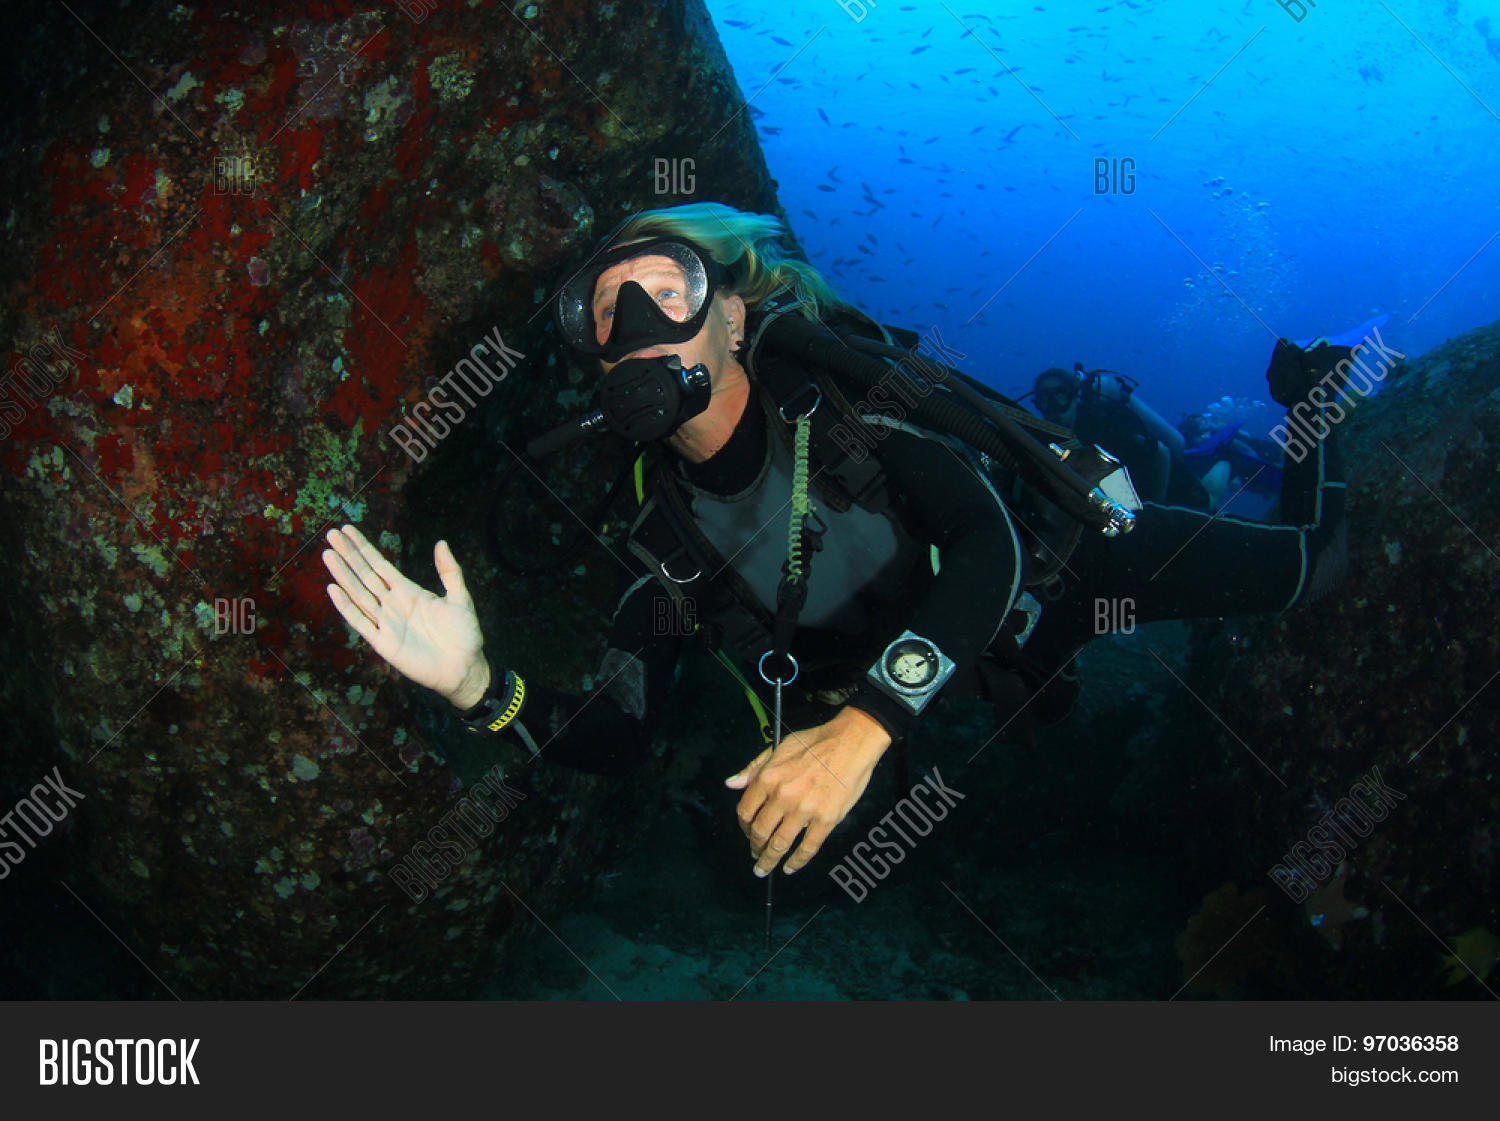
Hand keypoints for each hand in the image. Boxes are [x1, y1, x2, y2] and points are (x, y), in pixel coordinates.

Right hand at [321, 524, 489, 706]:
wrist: (465, 667)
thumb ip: (449, 571)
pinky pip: (360, 622)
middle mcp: (393, 605)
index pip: (380, 565)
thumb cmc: (464, 634)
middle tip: (331, 534)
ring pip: (358, 594)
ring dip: (343, 575)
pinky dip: (346, 607)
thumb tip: (441, 542)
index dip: (363, 548)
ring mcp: (386, 623)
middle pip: (365, 575)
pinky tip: (333, 589)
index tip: (347, 530)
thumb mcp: (460, 598)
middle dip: (348, 555)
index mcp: (408, 592)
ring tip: (328, 555)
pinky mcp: (383, 643)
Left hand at [725, 706, 891, 876]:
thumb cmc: (816, 742)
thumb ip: (754, 768)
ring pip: (780, 844)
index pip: (746, 811)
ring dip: (769, 860)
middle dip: (755, 847)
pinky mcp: (826, 820)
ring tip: (765, 868)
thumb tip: (731, 783)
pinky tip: (790, 867)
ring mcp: (805, 810)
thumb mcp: (779, 747)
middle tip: (755, 856)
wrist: (851, 742)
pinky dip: (797, 862)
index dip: (744, 826)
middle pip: (760, 831)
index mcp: (768, 777)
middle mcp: (783, 796)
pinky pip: (807, 848)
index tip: (747, 832)